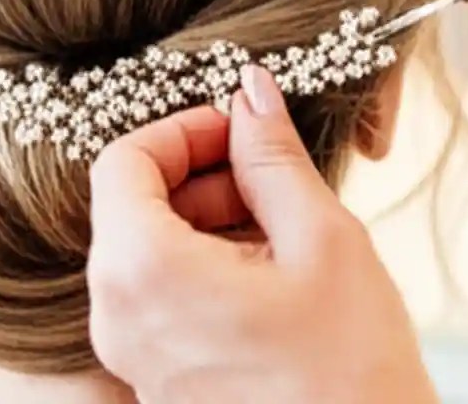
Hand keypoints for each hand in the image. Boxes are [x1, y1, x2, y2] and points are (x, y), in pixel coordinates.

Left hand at [86, 66, 435, 403]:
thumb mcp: (322, 242)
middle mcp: (116, 316)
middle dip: (201, 175)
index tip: (238, 126)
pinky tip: (273, 276)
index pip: (122, 160)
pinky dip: (204, 266)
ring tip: (285, 232)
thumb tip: (249, 92)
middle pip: (131, 205)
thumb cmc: (351, 376)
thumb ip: (273, 157)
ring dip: (207, 220)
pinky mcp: (155, 379)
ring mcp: (131, 354)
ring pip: (147, 250)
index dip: (182, 129)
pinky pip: (160, 296)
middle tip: (273, 176)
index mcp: (141, 272)